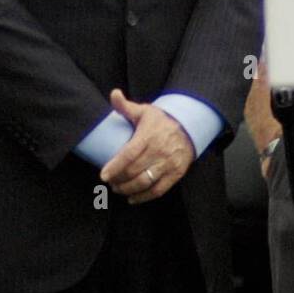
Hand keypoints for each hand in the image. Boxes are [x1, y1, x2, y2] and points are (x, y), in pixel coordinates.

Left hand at [100, 89, 194, 203]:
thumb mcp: (144, 111)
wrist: (190, 127)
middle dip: (119, 180)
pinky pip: (158, 190)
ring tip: (118, 189)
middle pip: (134, 171)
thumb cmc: (162, 120)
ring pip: (145, 182)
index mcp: (149, 136)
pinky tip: (132, 198)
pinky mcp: (176, 174)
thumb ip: (126, 106)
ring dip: (128, 189)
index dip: (115, 167)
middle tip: (110, 182)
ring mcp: (169, 164)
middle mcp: (159, 151)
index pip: (129, 154)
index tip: (103, 175)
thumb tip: (114, 94)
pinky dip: (144, 197)